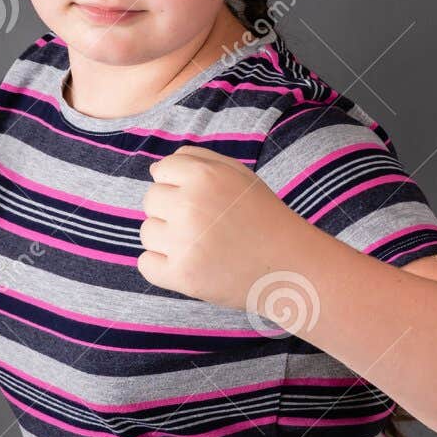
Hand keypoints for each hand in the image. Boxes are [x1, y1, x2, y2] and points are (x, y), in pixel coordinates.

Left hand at [137, 145, 312, 309]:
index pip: (161, 170)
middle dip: (171, 211)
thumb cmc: (264, 218)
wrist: (290, 267)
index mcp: (205, 176)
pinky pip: (146, 264)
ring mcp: (184, 242)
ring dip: (168, 240)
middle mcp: (190, 206)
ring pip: (147, 232)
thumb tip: (156, 169)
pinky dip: (163, 267)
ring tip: (202, 246)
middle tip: (205, 225)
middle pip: (150, 200)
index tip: (202, 200)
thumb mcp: (240, 176)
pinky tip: (192, 264)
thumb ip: (199, 160)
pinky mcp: (182, 275)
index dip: (179, 185)